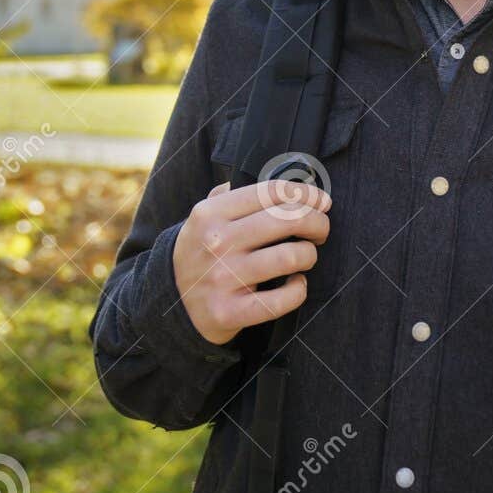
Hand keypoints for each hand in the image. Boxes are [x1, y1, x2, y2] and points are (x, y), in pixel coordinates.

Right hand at [172, 179, 330, 345]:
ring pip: (290, 257)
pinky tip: (295, 284)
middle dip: (317, 222)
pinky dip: (298, 290)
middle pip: (287, 220)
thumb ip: (235, 194)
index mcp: (211, 213)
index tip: (322, 202)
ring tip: (305, 256)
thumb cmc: (202, 251)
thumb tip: (286, 180)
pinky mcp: (229, 312)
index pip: (271, 192)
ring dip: (309, 255)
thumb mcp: (205, 217)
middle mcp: (216, 243)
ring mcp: (222, 279)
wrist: (170, 302)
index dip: (306, 194)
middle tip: (321, 230)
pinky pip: (282, 300)